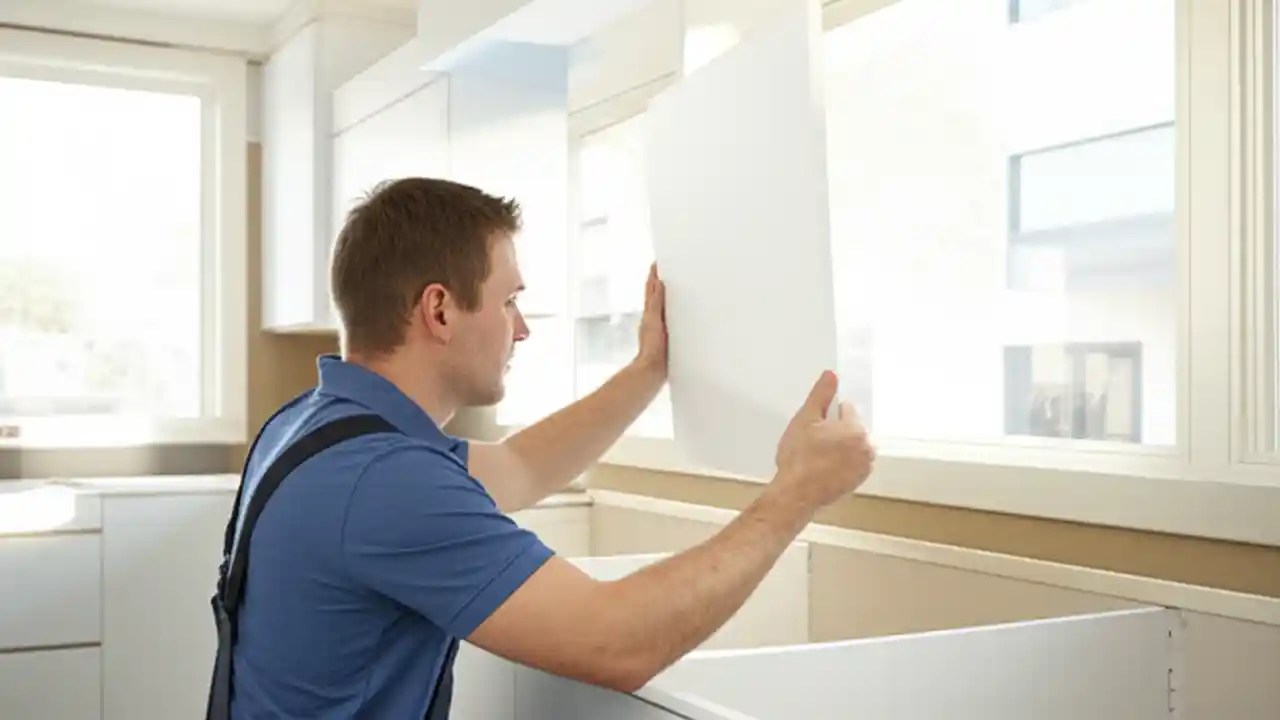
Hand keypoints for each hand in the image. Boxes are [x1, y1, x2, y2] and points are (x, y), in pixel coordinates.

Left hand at [634, 263, 667, 378]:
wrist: (652, 371)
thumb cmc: (651, 347)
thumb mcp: (654, 321)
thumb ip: (656, 302)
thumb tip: (657, 281)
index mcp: (650, 312)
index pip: (652, 288)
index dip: (654, 274)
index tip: (658, 261)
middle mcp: (653, 318)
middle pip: (657, 295)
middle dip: (662, 282)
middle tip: (669, 269)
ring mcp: (659, 327)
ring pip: (664, 307)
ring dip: (669, 296)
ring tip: (677, 286)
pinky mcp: (666, 337)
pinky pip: (671, 320)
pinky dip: (674, 312)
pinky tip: (681, 313)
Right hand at [773, 370, 874, 510]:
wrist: (795, 493)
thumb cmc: (799, 458)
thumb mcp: (805, 419)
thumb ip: (821, 395)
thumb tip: (832, 375)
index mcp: (857, 430)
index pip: (845, 409)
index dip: (826, 415)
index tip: (814, 427)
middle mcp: (866, 449)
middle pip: (850, 429)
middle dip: (834, 432)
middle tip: (813, 443)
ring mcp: (863, 468)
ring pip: (850, 447)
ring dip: (838, 448)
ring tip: (816, 457)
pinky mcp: (857, 483)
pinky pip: (849, 464)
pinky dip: (839, 464)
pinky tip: (821, 469)